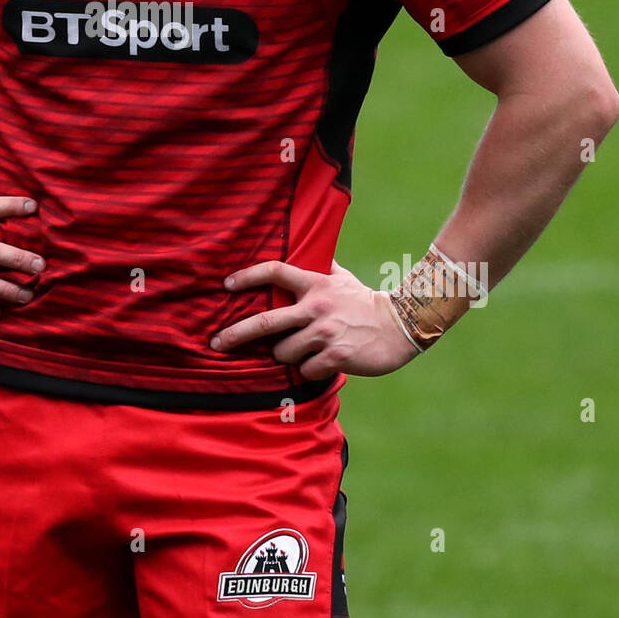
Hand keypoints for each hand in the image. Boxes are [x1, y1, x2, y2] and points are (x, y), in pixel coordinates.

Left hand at [210, 259, 418, 379]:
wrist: (402, 326)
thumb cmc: (365, 301)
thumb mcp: (342, 277)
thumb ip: (320, 267)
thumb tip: (305, 246)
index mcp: (315, 284)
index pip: (275, 271)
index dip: (247, 277)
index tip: (226, 285)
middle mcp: (316, 307)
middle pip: (265, 321)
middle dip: (236, 334)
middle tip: (216, 343)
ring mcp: (325, 332)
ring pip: (283, 353)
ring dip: (286, 356)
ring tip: (303, 351)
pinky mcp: (336, 357)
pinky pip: (305, 370)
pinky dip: (309, 370)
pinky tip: (323, 363)